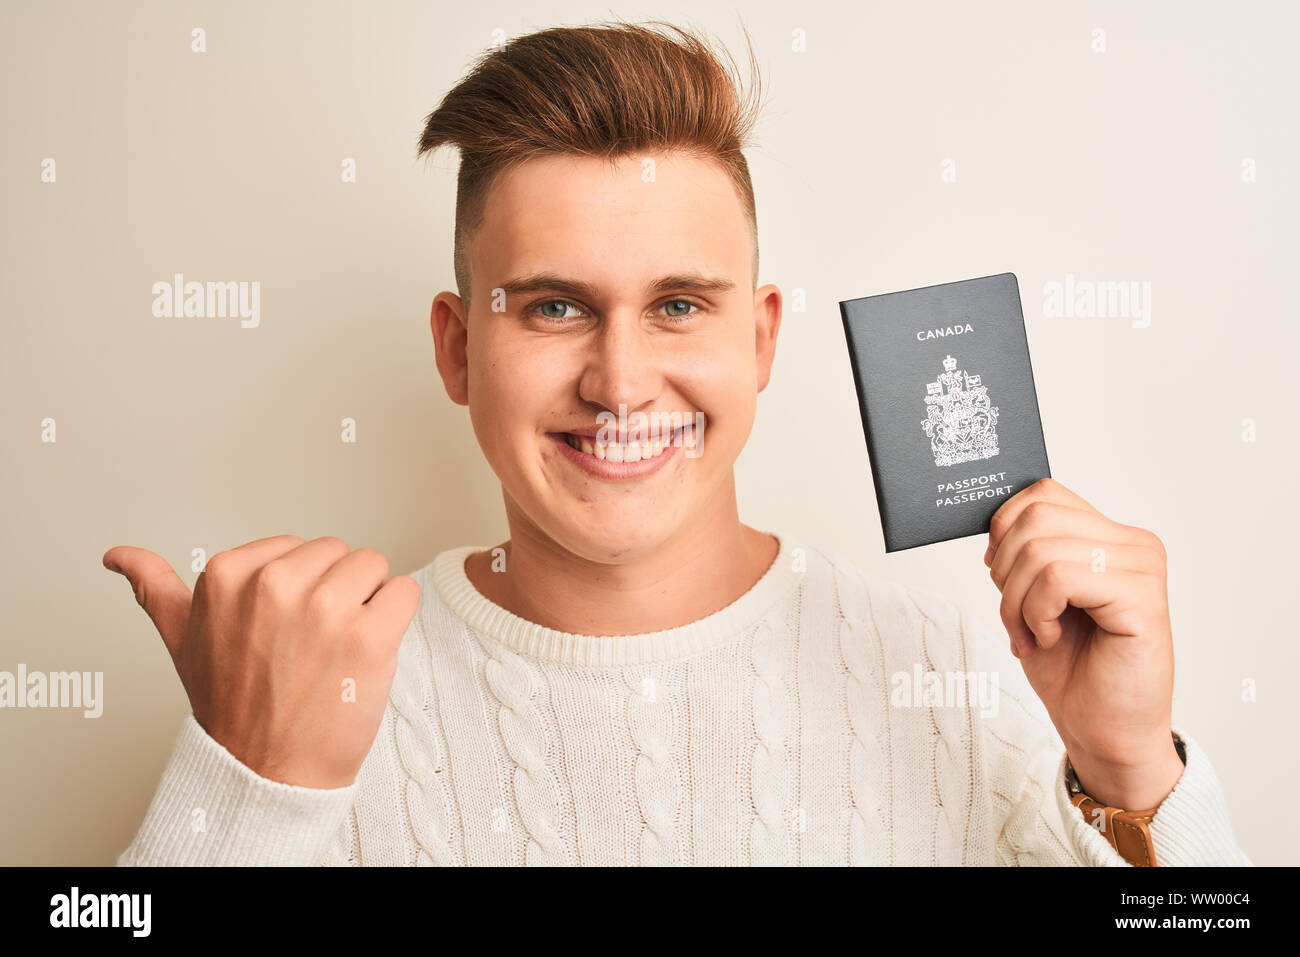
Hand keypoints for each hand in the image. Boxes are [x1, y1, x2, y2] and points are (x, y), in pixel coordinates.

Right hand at [102, 535, 420, 788]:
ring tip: (337, 649)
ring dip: (368, 604)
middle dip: (335, 592)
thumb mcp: (181, 641)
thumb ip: (156, 589)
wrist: (267, 773)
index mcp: (228, 575)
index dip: (300, 589)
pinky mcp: (369, 635)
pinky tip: (368, 652)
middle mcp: (275, 585)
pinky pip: (405, 592)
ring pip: (374, 567)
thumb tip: (119, 557)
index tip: (281, 631)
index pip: (298, 547)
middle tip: (310, 646)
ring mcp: (324, 609)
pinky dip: (397, 619)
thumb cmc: (232, 709)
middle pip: (340, 553)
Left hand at [986, 479, 1184, 809]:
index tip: (1001, 576)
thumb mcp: (1034, 594)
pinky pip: (1058, 578)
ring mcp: (1142, 568)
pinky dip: (1037, 613)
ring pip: (1039, 550)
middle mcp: (1134, 544)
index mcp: (1110, 534)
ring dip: (1017, 602)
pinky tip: (1052, 637)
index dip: (1004, 530)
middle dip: (1005, 571)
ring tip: (1034, 633)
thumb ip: (1027, 550)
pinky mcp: (1142, 598)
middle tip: (1017, 616)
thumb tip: (994, 520)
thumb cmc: (1073, 666)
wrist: (1103, 728)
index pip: (1042, 493)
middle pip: (1035, 518)